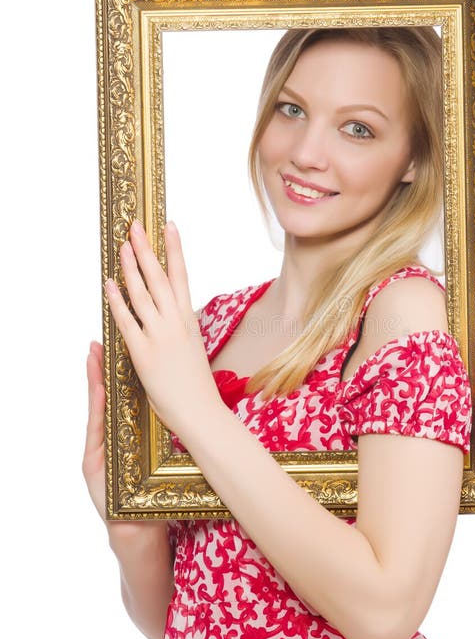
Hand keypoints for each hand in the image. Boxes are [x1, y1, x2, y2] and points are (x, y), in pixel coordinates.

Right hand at [83, 340, 170, 543]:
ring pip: (99, 411)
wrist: (141, 531)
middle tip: (102, 342)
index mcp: (129, 437)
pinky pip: (96, 431)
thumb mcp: (162, 462)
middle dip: (104, 371)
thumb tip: (194, 414)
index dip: (122, 375)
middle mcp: (112, 440)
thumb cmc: (153, 498)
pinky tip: (99, 391)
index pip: (124, 400)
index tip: (124, 347)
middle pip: (108, 400)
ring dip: (96, 383)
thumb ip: (167, 439)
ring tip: (95, 356)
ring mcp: (101, 451)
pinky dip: (96, 410)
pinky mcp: (93, 465)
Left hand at [105, 219, 220, 445]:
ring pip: (142, 293)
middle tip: (136, 226)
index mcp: (189, 320)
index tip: (169, 227)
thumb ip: (179, 330)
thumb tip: (171, 316)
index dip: (174, 249)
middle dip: (146, 249)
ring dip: (130, 267)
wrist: (200, 411)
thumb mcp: (192, 348)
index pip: (182, 276)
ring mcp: (159, 336)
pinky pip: (127, 320)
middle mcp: (175, 322)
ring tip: (123, 246)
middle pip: (159, 277)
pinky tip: (109, 284)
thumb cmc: (196, 386)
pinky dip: (117, 301)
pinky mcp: (143, 352)